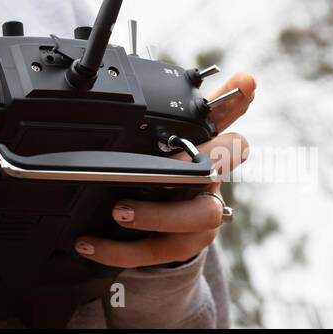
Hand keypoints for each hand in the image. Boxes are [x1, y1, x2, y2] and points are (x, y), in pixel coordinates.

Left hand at [72, 72, 255, 267]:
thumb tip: (246, 78)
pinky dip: (115, 251)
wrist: (179, 220)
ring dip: (149, 221)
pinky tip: (86, 242)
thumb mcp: (196, 136)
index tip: (210, 141)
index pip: (232, 149)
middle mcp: (208, 198)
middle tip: (139, 189)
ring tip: (115, 213)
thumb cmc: (186, 169)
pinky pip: (147, 254)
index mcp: (214, 165)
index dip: (227, 145)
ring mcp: (194, 230)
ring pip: (180, 233)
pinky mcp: (174, 250)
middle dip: (172, 202)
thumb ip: (215, 107)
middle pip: (204, 208)